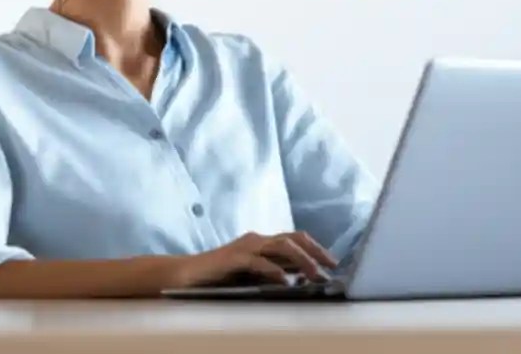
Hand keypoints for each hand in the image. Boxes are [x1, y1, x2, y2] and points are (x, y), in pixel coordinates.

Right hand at [170, 231, 337, 288]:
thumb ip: (274, 271)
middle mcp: (257, 240)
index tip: (332, 262)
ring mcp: (246, 247)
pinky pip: (259, 262)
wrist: (187, 275)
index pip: (296, 239)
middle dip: (315, 251)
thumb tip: (302, 277)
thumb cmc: (221, 276)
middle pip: (293, 239)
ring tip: (315, 274)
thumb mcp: (254, 274)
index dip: (316, 248)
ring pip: (281, 246)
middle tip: (331, 267)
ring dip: (302, 260)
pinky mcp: (234, 258)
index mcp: (263, 242)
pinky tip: (285, 280)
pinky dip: (274, 270)